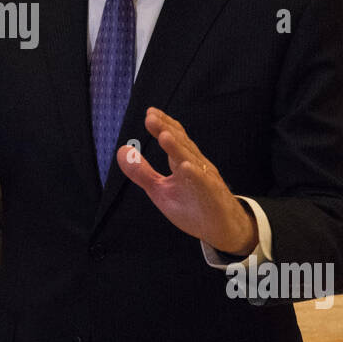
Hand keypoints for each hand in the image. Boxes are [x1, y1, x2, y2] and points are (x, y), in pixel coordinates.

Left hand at [117, 107, 258, 256]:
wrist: (221, 229)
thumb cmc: (191, 206)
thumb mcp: (160, 190)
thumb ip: (142, 172)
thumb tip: (121, 150)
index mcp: (182, 163)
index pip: (174, 139)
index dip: (162, 125)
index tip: (149, 113)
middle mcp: (196, 166)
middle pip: (181, 145)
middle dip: (166, 130)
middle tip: (151, 117)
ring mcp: (206, 180)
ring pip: (191, 161)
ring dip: (178, 148)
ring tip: (164, 136)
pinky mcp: (212, 197)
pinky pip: (204, 185)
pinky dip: (195, 175)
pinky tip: (186, 167)